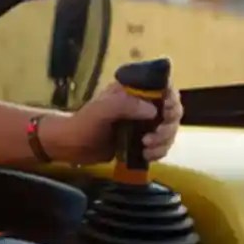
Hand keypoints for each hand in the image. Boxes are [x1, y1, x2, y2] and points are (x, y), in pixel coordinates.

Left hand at [41, 82, 183, 164]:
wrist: (71, 147)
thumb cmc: (83, 123)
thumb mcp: (101, 110)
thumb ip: (125, 105)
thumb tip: (153, 110)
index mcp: (132, 92)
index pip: (162, 88)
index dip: (172, 98)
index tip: (168, 112)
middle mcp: (140, 105)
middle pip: (171, 112)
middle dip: (168, 126)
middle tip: (153, 137)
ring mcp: (142, 124)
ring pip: (168, 130)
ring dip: (164, 141)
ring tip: (146, 148)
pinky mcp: (140, 142)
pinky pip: (160, 145)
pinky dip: (159, 151)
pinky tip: (146, 156)